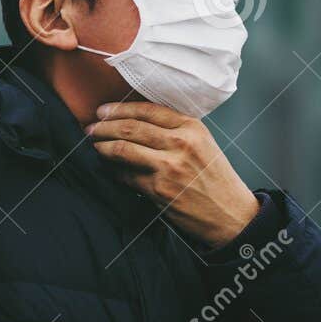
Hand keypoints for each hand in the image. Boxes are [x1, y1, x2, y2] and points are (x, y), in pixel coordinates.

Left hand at [86, 102, 258, 246]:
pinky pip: (126, 176)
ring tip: (95, 146)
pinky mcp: (159, 190)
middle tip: (90, 129)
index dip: (119, 108)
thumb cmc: (214, 178)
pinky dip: (114, 172)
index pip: (147, 109)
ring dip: (102, 147)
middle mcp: (180, 143)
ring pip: (123, 149)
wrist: (230, 213)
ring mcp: (169, 167)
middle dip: (104, 127)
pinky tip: (109, 169)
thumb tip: (133, 122)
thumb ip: (174, 131)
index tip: (102, 111)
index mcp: (191, 127)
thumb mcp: (202, 144)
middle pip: (130, 127)